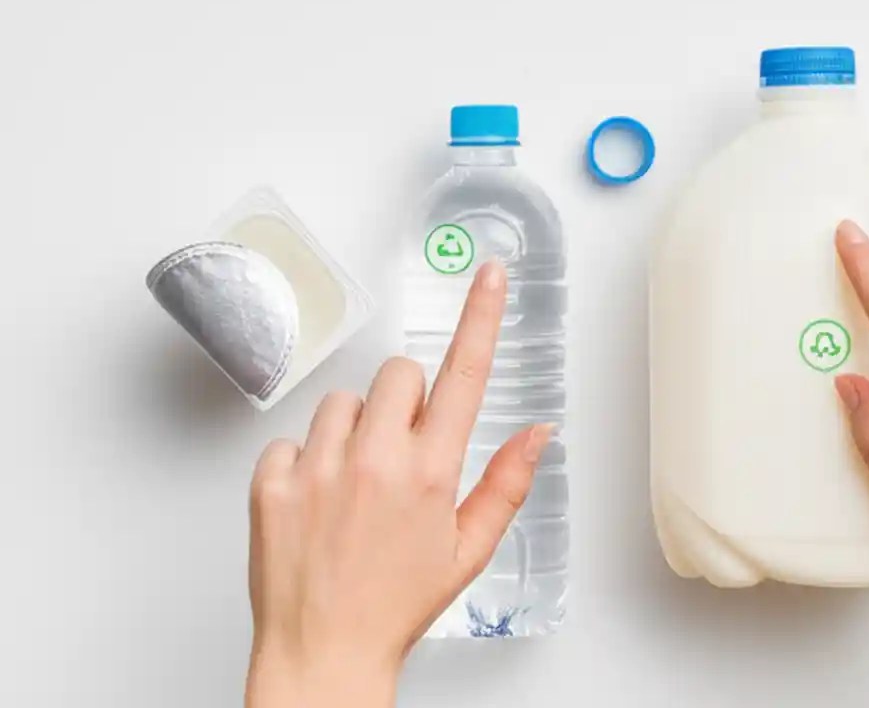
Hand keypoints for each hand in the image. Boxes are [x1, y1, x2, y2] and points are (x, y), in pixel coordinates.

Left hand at [245, 260, 551, 707]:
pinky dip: (304, 462)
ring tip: (355, 483)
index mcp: (430, 474)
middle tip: (403, 448)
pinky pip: (292, 439)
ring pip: (343, 402)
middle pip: (398, 373)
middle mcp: (374, 461)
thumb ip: (506, 484)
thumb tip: (539, 433)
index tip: (488, 275)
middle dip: (408, 397)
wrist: (323, 652)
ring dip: (354, 429)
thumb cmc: (396, 606)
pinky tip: (316, 501)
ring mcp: (318, 469)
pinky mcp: (271, 482)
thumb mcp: (468, 551)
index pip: (463, 375)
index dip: (480, 317)